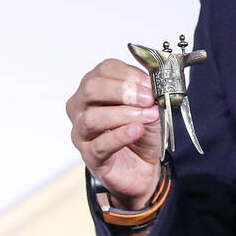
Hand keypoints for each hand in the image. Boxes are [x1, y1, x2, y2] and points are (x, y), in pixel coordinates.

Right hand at [66, 58, 163, 208]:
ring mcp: (82, 133)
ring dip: (124, 114)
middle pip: (91, 89)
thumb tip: (154, 78)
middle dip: (123, 91)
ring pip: (92, 118)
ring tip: (147, 116)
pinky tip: (136, 130)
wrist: (146, 166)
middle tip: (147, 99)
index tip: (150, 83)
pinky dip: (120, 136)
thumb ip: (148, 90)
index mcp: (95, 88)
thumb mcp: (149, 105)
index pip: (104, 70)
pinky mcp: (90, 157)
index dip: (128, 74)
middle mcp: (81, 108)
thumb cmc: (141, 132)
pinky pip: (100, 145)